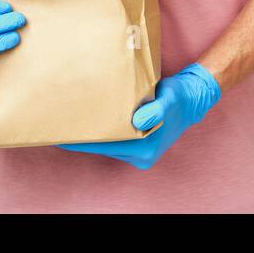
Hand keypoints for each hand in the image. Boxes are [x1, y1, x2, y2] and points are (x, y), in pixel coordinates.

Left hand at [56, 64, 220, 169]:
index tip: (62, 135)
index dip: (83, 140)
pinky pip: (115, 140)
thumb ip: (155, 110)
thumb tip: (138, 121)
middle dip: (85, 137)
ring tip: (73, 122)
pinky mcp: (139, 144)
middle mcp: (141, 154)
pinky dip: (104, 132)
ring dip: (94, 134)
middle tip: (61, 124)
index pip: (106, 145)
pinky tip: (92, 121)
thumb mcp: (168, 99)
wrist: (192, 100)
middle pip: (104, 146)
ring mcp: (140, 151)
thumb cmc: (178, 98)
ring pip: (109, 144)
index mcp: (145, 148)